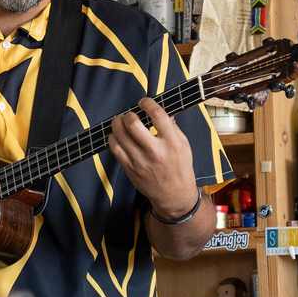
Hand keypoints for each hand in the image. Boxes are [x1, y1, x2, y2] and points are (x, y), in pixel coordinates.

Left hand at [108, 97, 199, 218]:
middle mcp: (156, 151)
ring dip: (118, 123)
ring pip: (120, 134)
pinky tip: (118, 135)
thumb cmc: (180, 168)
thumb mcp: (184, 145)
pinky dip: (113, 137)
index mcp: (172, 143)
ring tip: (121, 122)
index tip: (144, 102)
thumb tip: (162, 109)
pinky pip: (114, 147)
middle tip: (130, 114)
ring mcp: (140, 160)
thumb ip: (172, 127)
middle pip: (133, 124)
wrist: (174, 195)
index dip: (148, 103)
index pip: (158, 115)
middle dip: (129, 114)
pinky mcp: (129, 168)